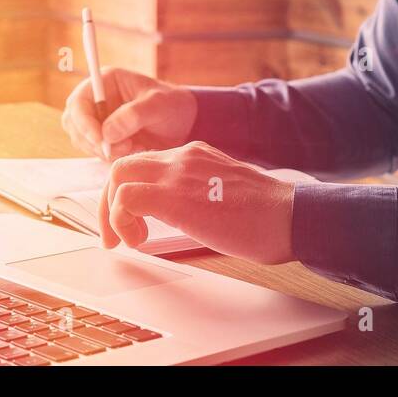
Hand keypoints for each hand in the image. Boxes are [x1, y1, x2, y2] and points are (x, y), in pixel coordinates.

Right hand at [61, 67, 197, 161]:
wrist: (183, 123)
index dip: (83, 123)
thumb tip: (107, 133)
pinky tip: (135, 149)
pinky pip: (95, 151)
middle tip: (124, 148)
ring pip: (83, 141)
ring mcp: (98, 119)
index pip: (78, 102)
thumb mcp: (160, 105)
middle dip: (94, 141)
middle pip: (74, 124)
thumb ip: (135, 115)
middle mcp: (96, 99)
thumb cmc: (173, 105)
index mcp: (106, 81)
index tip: (101, 140)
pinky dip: (111, 156)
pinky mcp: (103, 137)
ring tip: (136, 146)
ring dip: (105, 150)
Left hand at [98, 141, 295, 264]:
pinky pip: (127, 198)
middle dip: (109, 202)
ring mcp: (178, 173)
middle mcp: (182, 156)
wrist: (288, 215)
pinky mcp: (175, 196)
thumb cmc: (267, 215)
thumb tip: (184, 214)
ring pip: (118, 176)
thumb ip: (200, 192)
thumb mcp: (225, 192)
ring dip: (113, 212)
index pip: (144, 163)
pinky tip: (140, 241)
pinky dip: (121, 220)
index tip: (129, 223)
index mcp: (194, 155)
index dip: (128, 193)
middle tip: (114, 236)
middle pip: (122, 165)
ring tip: (131, 240)